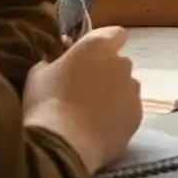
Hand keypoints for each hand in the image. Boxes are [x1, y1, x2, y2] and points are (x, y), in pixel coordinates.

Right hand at [22, 27, 142, 173]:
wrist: (63, 144)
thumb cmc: (46, 103)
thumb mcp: (39, 73)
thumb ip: (55, 57)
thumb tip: (63, 51)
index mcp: (98, 46)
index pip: (115, 34)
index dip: (105, 43)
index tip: (92, 56)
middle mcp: (122, 63)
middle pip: (119, 63)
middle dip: (106, 72)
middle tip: (84, 89)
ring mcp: (133, 90)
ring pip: (126, 86)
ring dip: (114, 93)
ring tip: (91, 113)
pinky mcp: (138, 114)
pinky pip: (129, 109)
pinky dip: (119, 114)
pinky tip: (99, 127)